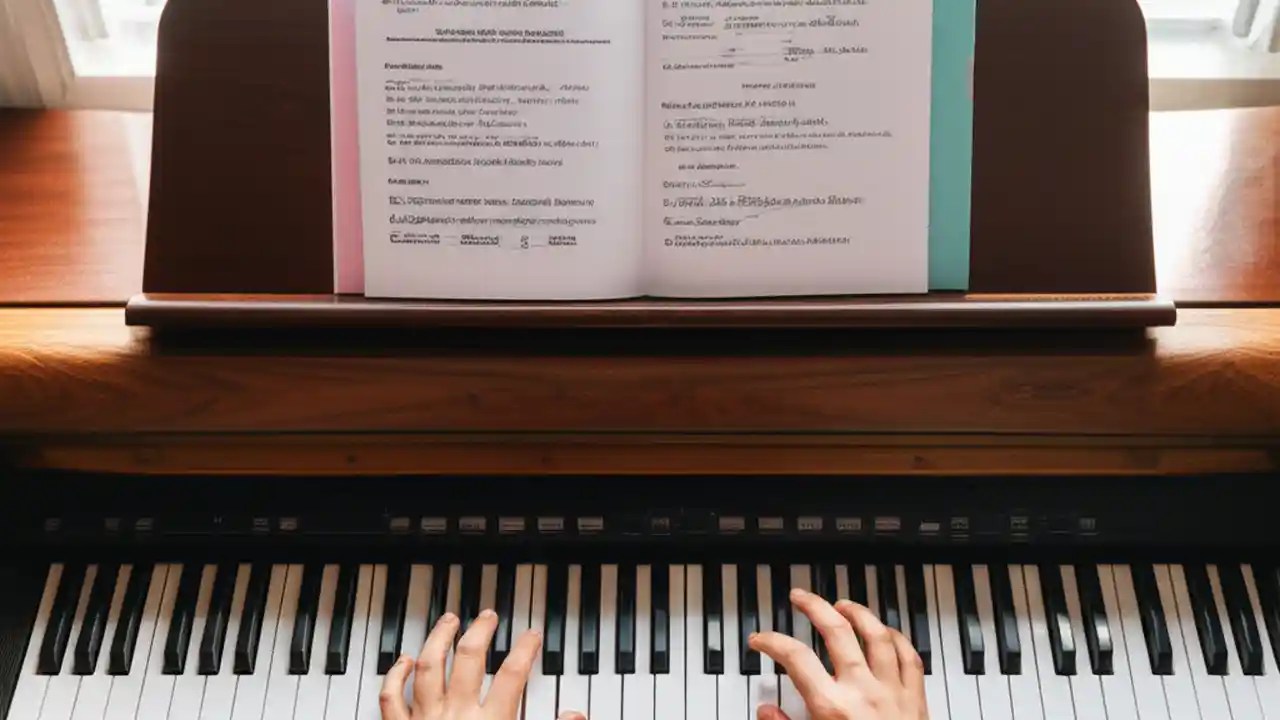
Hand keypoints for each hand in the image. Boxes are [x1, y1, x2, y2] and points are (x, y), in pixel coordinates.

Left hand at [380, 610, 584, 719]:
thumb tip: (577, 715)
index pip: (514, 674)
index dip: (526, 648)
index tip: (532, 634)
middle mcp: (456, 717)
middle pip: (470, 659)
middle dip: (481, 632)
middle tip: (489, 616)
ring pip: (429, 667)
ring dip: (438, 639)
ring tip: (449, 620)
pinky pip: (391, 698)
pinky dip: (396, 675)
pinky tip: (406, 660)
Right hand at [749, 589, 927, 719]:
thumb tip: (767, 712)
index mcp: (832, 707)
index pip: (794, 658)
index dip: (771, 641)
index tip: (761, 640)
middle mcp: (863, 692)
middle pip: (836, 631)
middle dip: (814, 607)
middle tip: (800, 597)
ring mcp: (893, 692)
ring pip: (877, 635)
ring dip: (858, 613)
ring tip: (842, 604)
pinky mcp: (917, 700)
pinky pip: (910, 656)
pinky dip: (897, 638)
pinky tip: (886, 631)